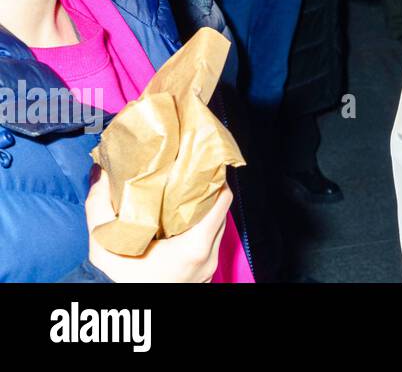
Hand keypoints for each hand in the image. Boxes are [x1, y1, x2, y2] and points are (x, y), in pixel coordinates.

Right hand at [85, 169, 231, 282]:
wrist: (121, 315)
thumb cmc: (115, 282)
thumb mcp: (104, 244)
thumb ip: (100, 207)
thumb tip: (100, 174)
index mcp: (195, 246)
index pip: (222, 200)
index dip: (214, 179)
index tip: (200, 165)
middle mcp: (208, 257)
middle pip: (221, 213)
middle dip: (207, 194)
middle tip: (188, 178)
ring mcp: (208, 269)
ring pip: (216, 231)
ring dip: (203, 214)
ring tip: (183, 198)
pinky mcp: (202, 277)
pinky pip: (210, 247)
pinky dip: (200, 233)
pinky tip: (179, 226)